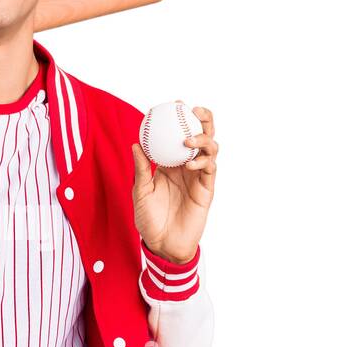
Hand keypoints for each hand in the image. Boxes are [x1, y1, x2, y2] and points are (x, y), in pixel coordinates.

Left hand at [131, 104, 217, 263]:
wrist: (162, 244)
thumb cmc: (149, 219)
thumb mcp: (140, 191)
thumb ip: (141, 169)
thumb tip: (135, 144)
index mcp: (171, 163)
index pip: (178, 134)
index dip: (180, 117)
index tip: (174, 103)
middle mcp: (187, 166)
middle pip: (202, 135)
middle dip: (203, 119)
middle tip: (193, 110)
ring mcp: (199, 177)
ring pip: (211, 148)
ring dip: (203, 139)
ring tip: (189, 139)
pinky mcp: (207, 190)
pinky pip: (209, 169)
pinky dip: (202, 162)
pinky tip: (190, 163)